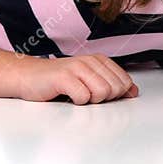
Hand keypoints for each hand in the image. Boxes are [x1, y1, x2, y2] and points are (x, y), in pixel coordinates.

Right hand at [16, 54, 139, 104]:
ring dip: (90, 101)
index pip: (125, 82)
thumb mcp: (90, 81)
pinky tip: (67, 96)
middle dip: (103, 99)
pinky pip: (83, 97)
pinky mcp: (64, 77)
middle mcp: (91, 61)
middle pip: (115, 89)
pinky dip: (76, 102)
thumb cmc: (59, 82)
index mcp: (100, 60)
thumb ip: (113, 85)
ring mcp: (77, 67)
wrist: (28, 77)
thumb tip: (134, 92)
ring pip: (102, 92)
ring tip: (77, 95)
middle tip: (86, 95)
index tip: (99, 95)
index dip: (116, 95)